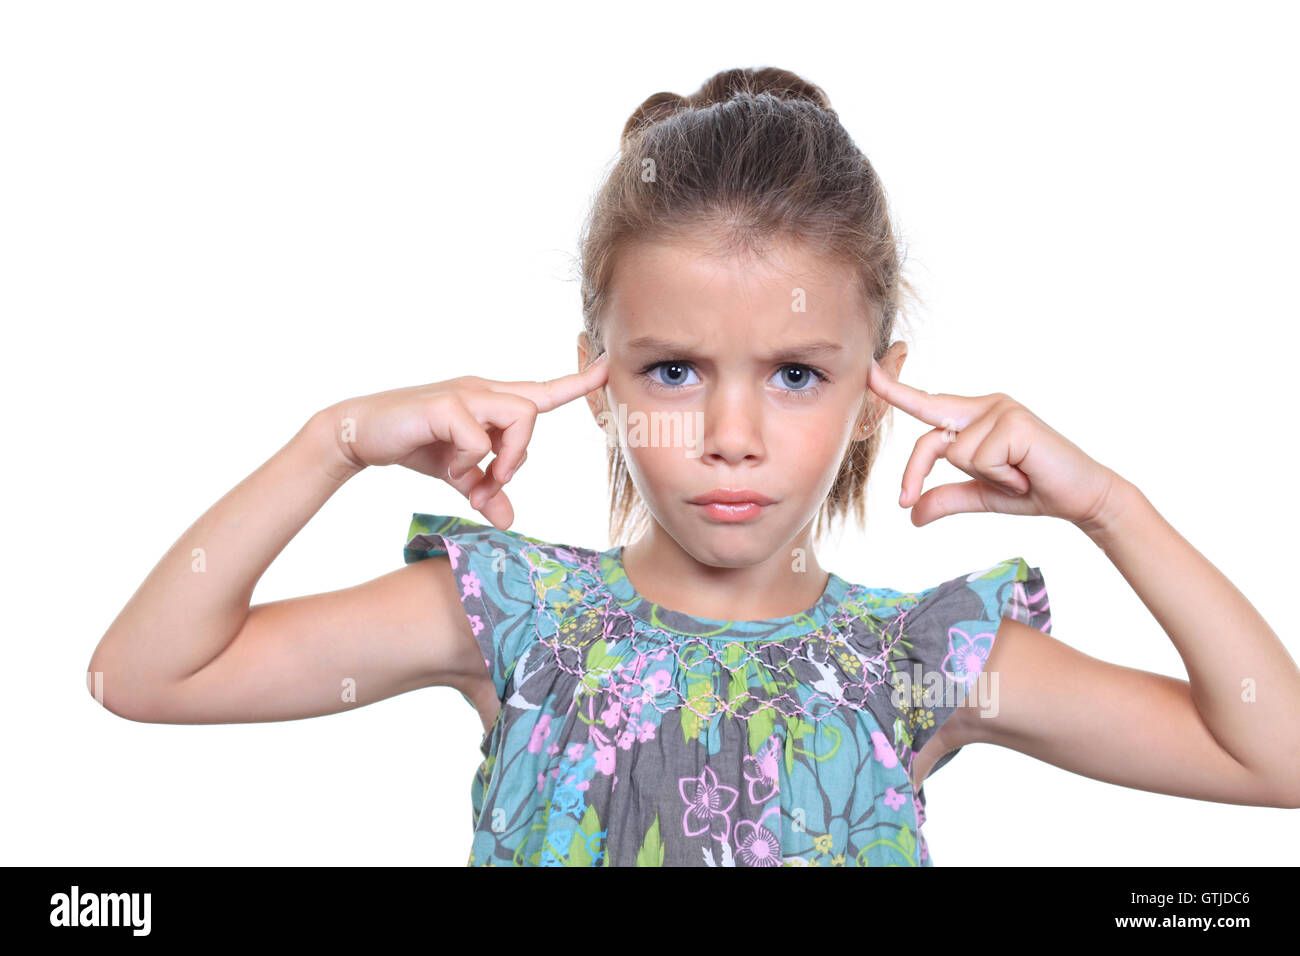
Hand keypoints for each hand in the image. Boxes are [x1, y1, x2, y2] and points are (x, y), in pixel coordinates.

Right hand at [318, 354, 608, 528]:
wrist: (360, 434)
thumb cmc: (414, 445)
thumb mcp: (458, 476)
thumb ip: (485, 490)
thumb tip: (507, 519)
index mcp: (490, 400)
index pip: (543, 390)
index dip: (577, 383)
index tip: (607, 368)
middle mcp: (482, 389)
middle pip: (535, 409)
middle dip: (522, 454)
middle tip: (492, 483)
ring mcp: (464, 393)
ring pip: (518, 416)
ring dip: (503, 457)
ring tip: (471, 477)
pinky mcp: (444, 405)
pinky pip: (480, 438)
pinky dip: (470, 462)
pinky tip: (449, 469)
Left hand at [866, 357, 1116, 527]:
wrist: (1082, 498)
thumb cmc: (1033, 490)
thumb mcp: (980, 496)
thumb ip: (946, 498)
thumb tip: (912, 516)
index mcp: (974, 416)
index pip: (927, 405)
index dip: (896, 391)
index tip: (869, 373)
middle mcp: (986, 405)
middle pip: (930, 437)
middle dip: (917, 471)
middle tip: (906, 499)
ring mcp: (1000, 409)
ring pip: (956, 454)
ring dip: (986, 478)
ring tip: (1017, 477)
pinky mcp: (1013, 421)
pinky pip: (980, 459)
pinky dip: (1001, 477)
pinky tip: (1025, 474)